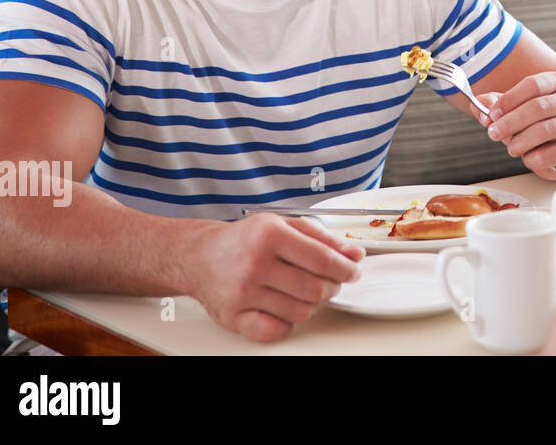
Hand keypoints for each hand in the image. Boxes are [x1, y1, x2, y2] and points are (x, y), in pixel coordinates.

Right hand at [186, 213, 364, 341]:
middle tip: (330, 282)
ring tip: (303, 291)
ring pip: (301, 311)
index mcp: (270, 235)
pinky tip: (283, 307)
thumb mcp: (284, 225)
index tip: (353, 272)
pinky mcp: (233, 316)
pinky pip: (276, 330)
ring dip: (311, 304)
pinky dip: (287, 322)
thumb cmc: (246, 240)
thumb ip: (323, 238)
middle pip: (315, 288)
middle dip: (332, 287)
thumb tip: (355, 254)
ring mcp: (242, 292)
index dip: (345, 268)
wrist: (200, 256)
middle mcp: (255, 264)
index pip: (322, 259)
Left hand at [475, 71, 555, 179]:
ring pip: (544, 130)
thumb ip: (492, 104)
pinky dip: (532, 158)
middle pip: (538, 107)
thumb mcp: (513, 106)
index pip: (533, 85)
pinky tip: (527, 156)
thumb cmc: (535, 118)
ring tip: (510, 147)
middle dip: (511, 122)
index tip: (492, 113)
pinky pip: (549, 154)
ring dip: (520, 141)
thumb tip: (481, 109)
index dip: (510, 99)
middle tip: (493, 133)